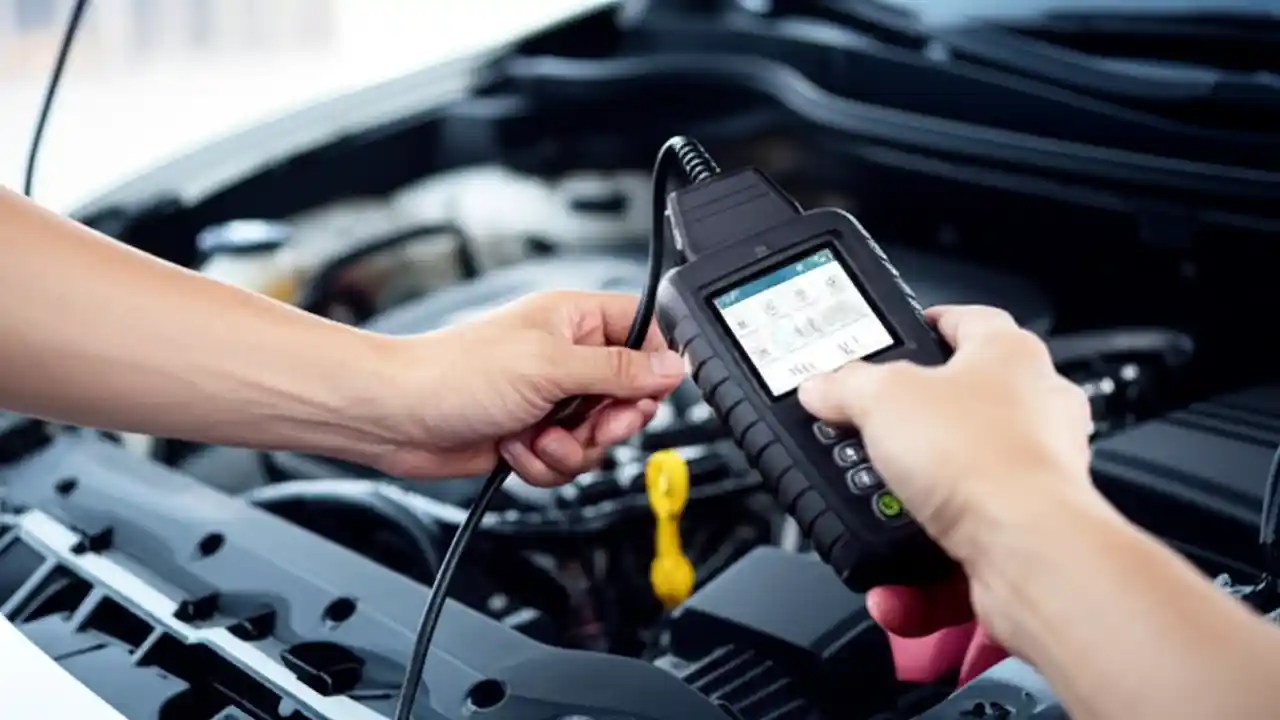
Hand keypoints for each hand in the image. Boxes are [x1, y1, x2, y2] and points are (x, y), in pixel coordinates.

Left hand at [364, 291, 683, 483]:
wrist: (398, 417)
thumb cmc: (456, 373)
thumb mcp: (552, 366)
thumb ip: (620, 369)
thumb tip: (672, 366)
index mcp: (575, 320)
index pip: (644, 331)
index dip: (655, 365)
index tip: (646, 393)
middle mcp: (568, 358)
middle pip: (631, 396)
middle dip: (610, 421)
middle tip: (588, 421)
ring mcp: (552, 400)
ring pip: (601, 437)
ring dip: (572, 448)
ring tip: (537, 435)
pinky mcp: (535, 436)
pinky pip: (569, 461)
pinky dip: (545, 463)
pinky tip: (516, 447)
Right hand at [798, 305, 1097, 679]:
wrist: (1026, 551)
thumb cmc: (983, 458)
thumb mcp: (883, 398)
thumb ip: (846, 386)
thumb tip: (823, 387)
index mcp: (1011, 357)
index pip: (971, 321)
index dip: (932, 323)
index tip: (905, 333)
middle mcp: (1035, 413)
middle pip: (961, 410)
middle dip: (909, 433)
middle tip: (868, 437)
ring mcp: (1035, 478)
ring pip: (958, 488)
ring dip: (908, 511)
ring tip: (874, 516)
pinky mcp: (1026, 536)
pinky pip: (960, 554)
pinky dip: (921, 577)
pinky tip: (894, 587)